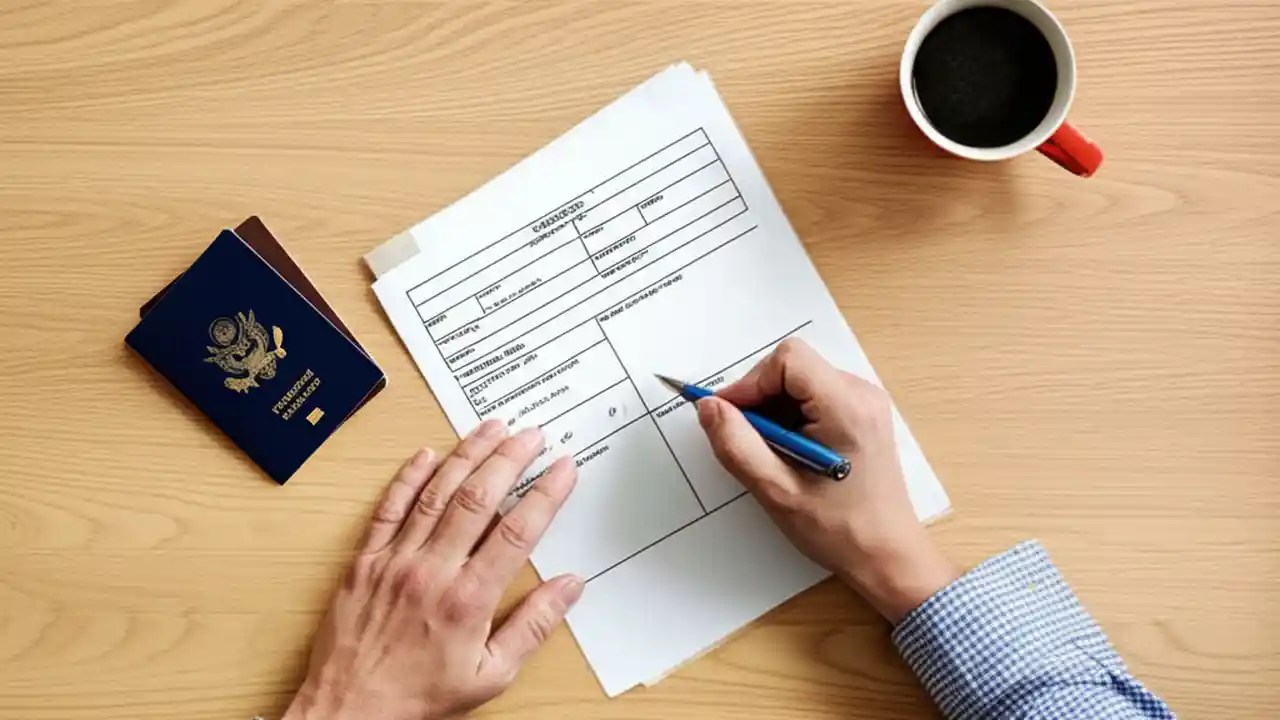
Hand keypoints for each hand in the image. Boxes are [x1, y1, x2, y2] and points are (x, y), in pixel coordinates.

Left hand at [284, 420, 581, 719]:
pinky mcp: (365, 560)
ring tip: (492, 428)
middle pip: (479, 498)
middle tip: (532, 434)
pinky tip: (427, 454)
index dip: (546, 494)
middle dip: (509, 459)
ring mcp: (395, 560)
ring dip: (467, 455)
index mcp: (468, 600)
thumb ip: (533, 626)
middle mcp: (432, 570)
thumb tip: (570, 586)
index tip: (564, 468)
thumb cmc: (419, 697)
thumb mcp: (490, 675)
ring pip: (436, 493)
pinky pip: (389, 508)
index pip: (518, 531)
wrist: (349, 710)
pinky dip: (408, 477)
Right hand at [697, 339, 958, 622]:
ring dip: (775, 410)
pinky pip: (816, 396)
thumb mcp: (777, 491)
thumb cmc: (839, 530)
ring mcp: (866, 403)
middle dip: (760, 398)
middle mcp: (862, 394)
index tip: (729, 416)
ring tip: (772, 454)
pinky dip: (792, 416)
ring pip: (801, 381)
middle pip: (793, 367)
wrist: (887, 556)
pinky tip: (790, 452)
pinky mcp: (863, 415)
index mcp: (846, 408)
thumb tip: (708, 407)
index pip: (788, 360)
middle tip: (747, 441)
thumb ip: (737, 445)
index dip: (750, 383)